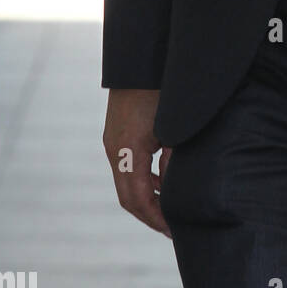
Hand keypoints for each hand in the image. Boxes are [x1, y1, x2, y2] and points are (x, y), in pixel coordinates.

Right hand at [103, 89, 172, 236]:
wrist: (140, 58)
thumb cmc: (160, 89)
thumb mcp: (171, 128)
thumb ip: (172, 160)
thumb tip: (174, 186)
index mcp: (128, 151)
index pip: (138, 199)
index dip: (155, 217)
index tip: (173, 229)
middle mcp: (115, 149)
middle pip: (128, 196)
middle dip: (149, 214)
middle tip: (170, 227)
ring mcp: (113, 140)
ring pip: (126, 182)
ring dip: (145, 197)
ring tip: (167, 209)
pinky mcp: (116, 132)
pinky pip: (126, 166)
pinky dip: (142, 179)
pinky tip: (160, 181)